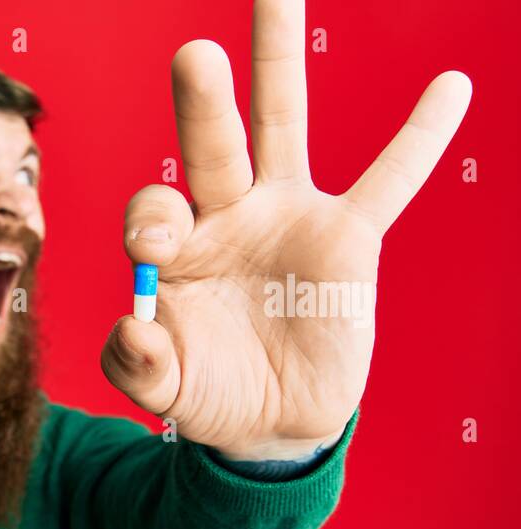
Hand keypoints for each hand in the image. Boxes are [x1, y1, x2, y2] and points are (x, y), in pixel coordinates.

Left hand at [100, 0, 470, 459]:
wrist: (271, 420)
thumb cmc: (210, 392)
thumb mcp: (165, 391)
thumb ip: (137, 367)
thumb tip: (132, 328)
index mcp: (174, 249)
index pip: (152, 211)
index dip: (150, 220)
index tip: (155, 247)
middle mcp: (226, 216)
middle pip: (211, 145)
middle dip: (203, 102)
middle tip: (195, 56)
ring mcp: (287, 217)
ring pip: (281, 128)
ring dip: (276, 65)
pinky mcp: (347, 240)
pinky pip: (389, 183)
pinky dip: (418, 140)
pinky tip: (449, 87)